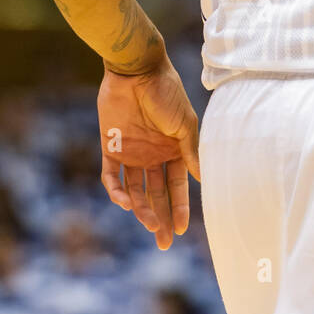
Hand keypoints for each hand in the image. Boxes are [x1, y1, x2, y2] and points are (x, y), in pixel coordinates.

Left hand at [98, 57, 200, 250]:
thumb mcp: (185, 124)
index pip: (177, 186)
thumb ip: (191, 152)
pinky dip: (116, 192)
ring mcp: (132, 153)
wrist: (137, 70)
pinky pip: (111, 176)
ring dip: (141, 209)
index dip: (180, 207)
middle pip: (157, 193)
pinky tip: (124, 203)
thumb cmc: (166, 93)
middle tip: (163, 242)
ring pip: (135, 190)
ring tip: (148, 225)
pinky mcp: (110, 148)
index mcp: (174, 150)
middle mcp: (154, 155)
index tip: (181, 229)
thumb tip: (202, 179)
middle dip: (161, 217)